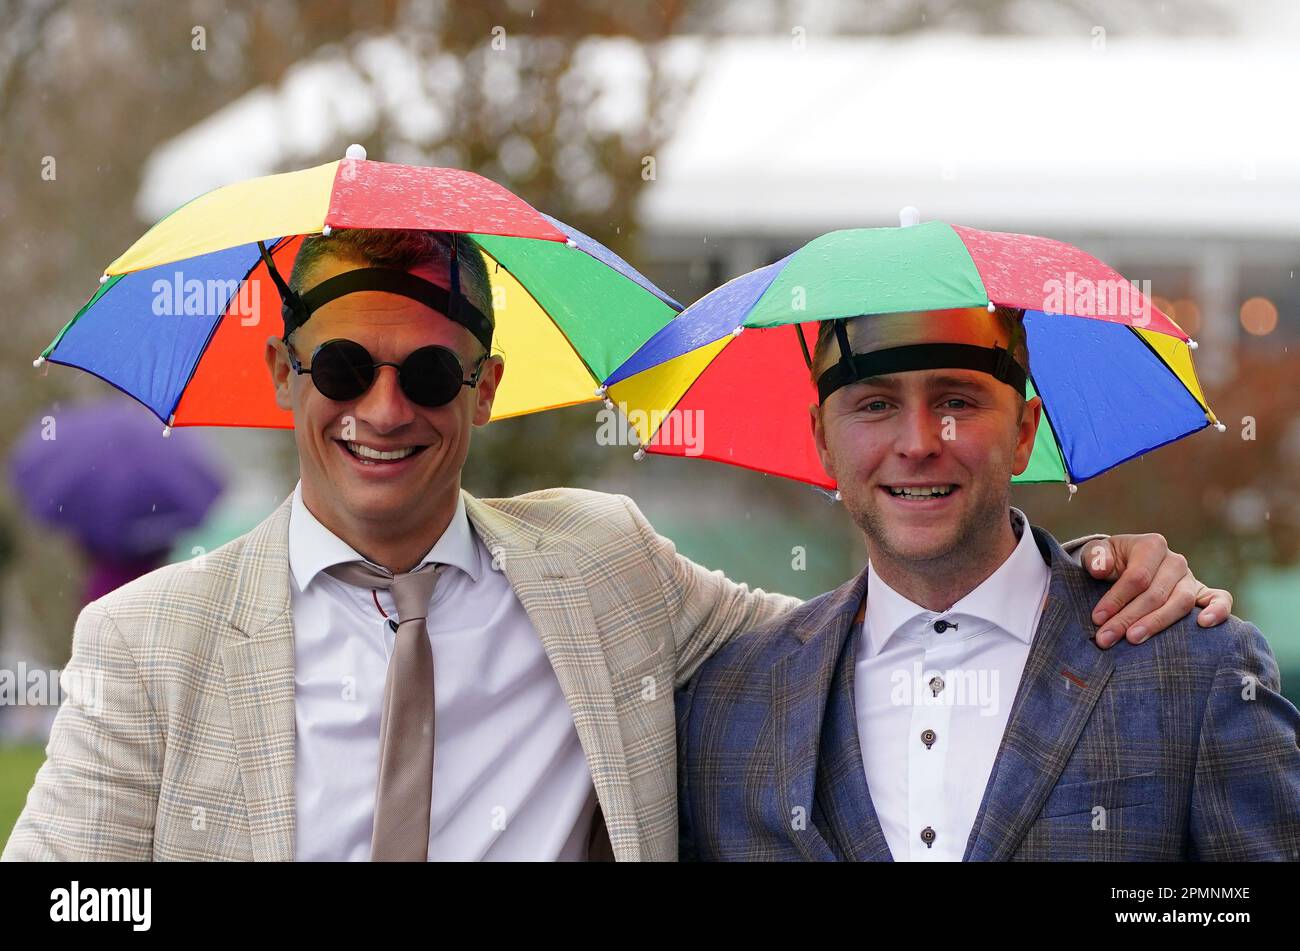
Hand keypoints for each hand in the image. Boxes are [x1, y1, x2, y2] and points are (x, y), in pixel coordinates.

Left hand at [1082, 534, 1232, 648]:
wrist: (1127, 565)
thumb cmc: (1110, 561)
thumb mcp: (1096, 553)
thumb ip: (1095, 557)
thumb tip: (1101, 568)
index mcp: (1151, 545)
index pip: (1137, 577)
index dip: (1116, 599)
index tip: (1097, 619)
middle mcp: (1175, 561)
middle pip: (1155, 593)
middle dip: (1128, 618)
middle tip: (1107, 638)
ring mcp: (1191, 578)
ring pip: (1180, 602)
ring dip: (1157, 623)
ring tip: (1134, 639)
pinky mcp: (1203, 594)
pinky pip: (1220, 599)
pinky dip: (1217, 610)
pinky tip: (1204, 624)